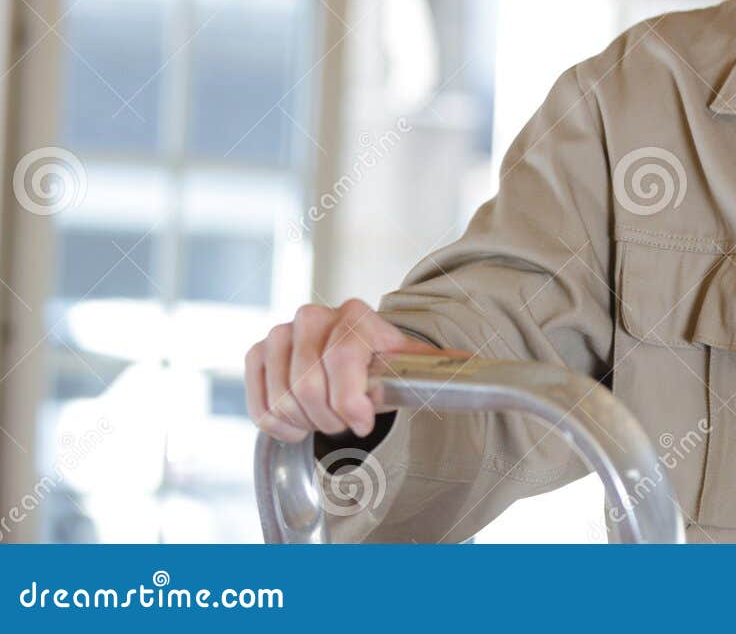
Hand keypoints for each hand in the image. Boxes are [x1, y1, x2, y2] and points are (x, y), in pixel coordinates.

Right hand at [245, 298, 466, 441]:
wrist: (357, 360)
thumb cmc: (386, 367)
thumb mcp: (414, 366)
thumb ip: (442, 365)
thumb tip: (471, 362)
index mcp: (358, 316)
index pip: (342, 359)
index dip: (349, 401)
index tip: (363, 424)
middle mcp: (316, 317)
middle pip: (307, 385)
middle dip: (329, 418)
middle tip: (346, 422)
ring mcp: (282, 332)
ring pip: (282, 398)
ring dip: (306, 421)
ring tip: (326, 418)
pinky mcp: (259, 352)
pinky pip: (259, 402)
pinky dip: (278, 423)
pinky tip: (298, 422)